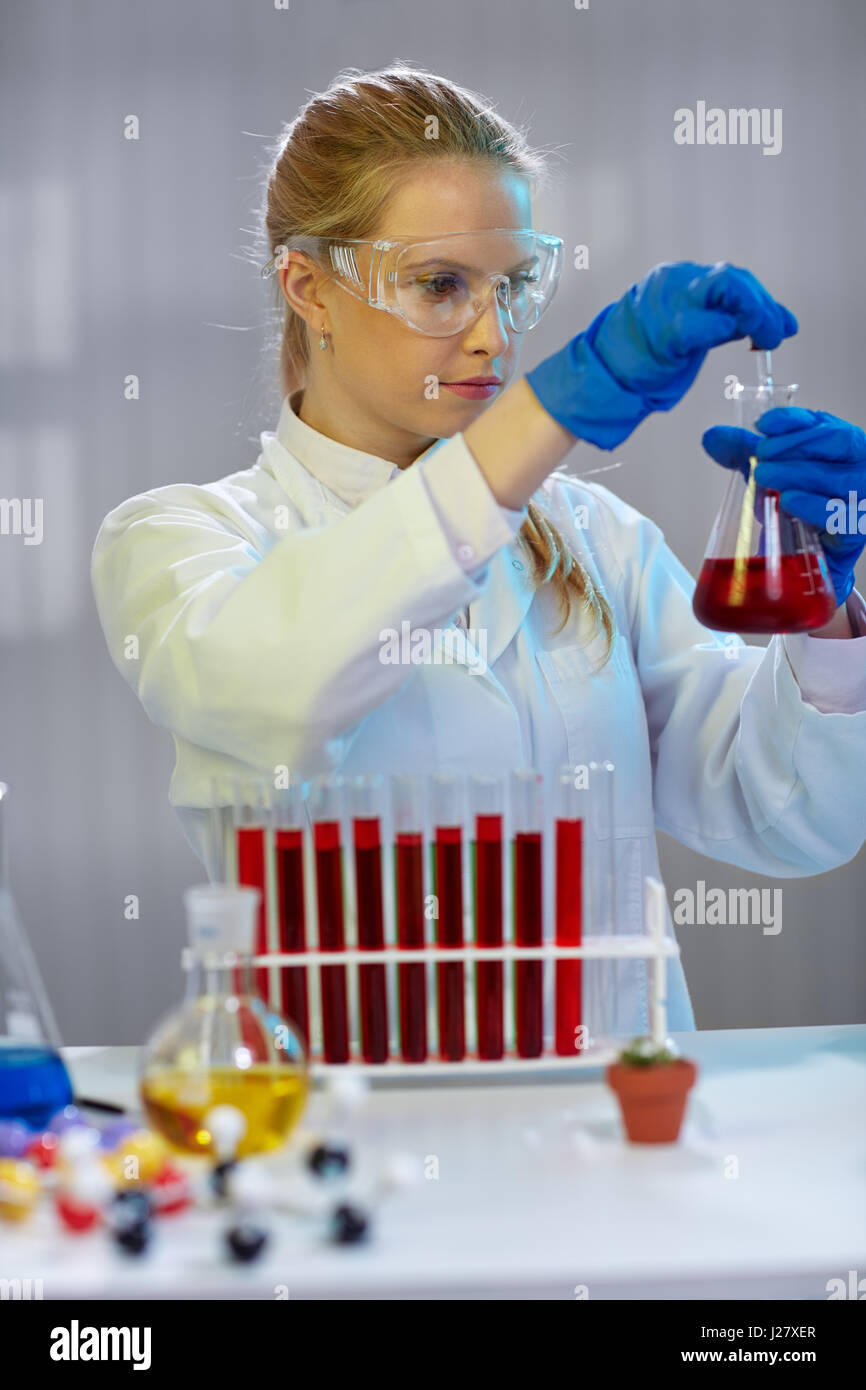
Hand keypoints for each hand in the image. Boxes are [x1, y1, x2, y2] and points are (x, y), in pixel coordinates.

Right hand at [525, 261, 796, 450]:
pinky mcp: (668, 330)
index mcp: (677, 279)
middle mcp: (675, 282)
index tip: (782, 325)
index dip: (763, 301)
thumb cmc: (642, 360)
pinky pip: (710, 322)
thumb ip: (722, 323)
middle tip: (777, 335)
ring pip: (729, 288)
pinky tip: (745, 341)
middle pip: (735, 280)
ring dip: (757, 314)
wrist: (601, 376)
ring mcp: (670, 302)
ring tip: (766, 340)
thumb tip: (768, 323)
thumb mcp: (688, 332)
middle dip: (764, 307)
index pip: (732, 280)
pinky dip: (733, 328)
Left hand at [702, 408, 865, 605]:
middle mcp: (856, 467)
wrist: (800, 562)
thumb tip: (712, 437)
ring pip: (841, 478)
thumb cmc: (793, 511)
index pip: (823, 422)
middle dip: (795, 445)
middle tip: (760, 457)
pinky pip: (843, 517)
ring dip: (798, 473)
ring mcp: (861, 499)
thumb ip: (742, 453)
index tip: (763, 425)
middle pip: (839, 443)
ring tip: (764, 476)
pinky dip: (814, 507)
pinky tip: (788, 501)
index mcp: (838, 446)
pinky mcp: (856, 531)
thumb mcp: (766, 476)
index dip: (793, 420)